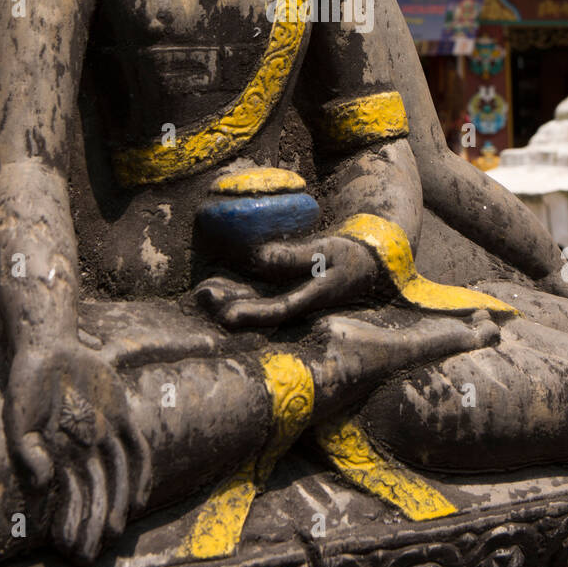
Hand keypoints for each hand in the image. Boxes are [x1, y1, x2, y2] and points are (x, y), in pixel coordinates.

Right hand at [5, 343, 151, 565]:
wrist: (47, 347)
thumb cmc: (27, 386)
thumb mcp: (17, 419)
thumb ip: (26, 452)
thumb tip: (41, 484)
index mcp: (62, 455)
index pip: (70, 500)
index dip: (71, 527)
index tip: (70, 551)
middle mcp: (87, 449)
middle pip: (97, 494)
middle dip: (94, 527)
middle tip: (91, 556)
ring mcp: (107, 433)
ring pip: (119, 478)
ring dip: (117, 508)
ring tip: (113, 535)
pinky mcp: (122, 414)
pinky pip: (138, 449)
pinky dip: (142, 474)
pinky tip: (140, 501)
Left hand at [195, 234, 377, 329]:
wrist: (366, 266)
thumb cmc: (348, 256)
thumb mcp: (328, 251)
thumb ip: (296, 256)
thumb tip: (261, 257)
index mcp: (311, 300)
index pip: (277, 311)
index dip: (252, 315)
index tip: (228, 315)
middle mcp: (296, 305)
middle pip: (259, 312)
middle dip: (229, 306)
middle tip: (202, 297)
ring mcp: (289, 299)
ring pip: (254, 304)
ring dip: (228, 299)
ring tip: (201, 293)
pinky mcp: (284, 291)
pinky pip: (258, 294)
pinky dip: (236, 290)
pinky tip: (215, 284)